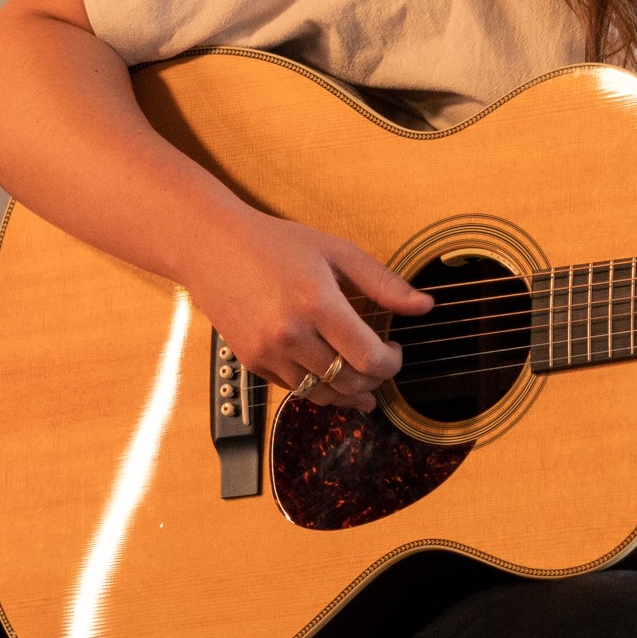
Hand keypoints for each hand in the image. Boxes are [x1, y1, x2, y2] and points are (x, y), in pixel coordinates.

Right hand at [189, 205, 430, 410]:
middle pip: (348, 382)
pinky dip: (318, 389)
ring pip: (322, 394)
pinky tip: (330, 378)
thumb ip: (384, 283)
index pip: (369, 359)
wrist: (211, 247)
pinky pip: (295, 389)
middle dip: (375, 381)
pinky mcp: (251, 362)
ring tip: (365, 388)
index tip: (395, 351)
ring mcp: (267, 352)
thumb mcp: (337, 252)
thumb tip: (426, 307)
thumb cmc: (277, 243)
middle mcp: (290, 334)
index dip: (392, 364)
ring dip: (349, 394)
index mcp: (317, 303)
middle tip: (382, 368)